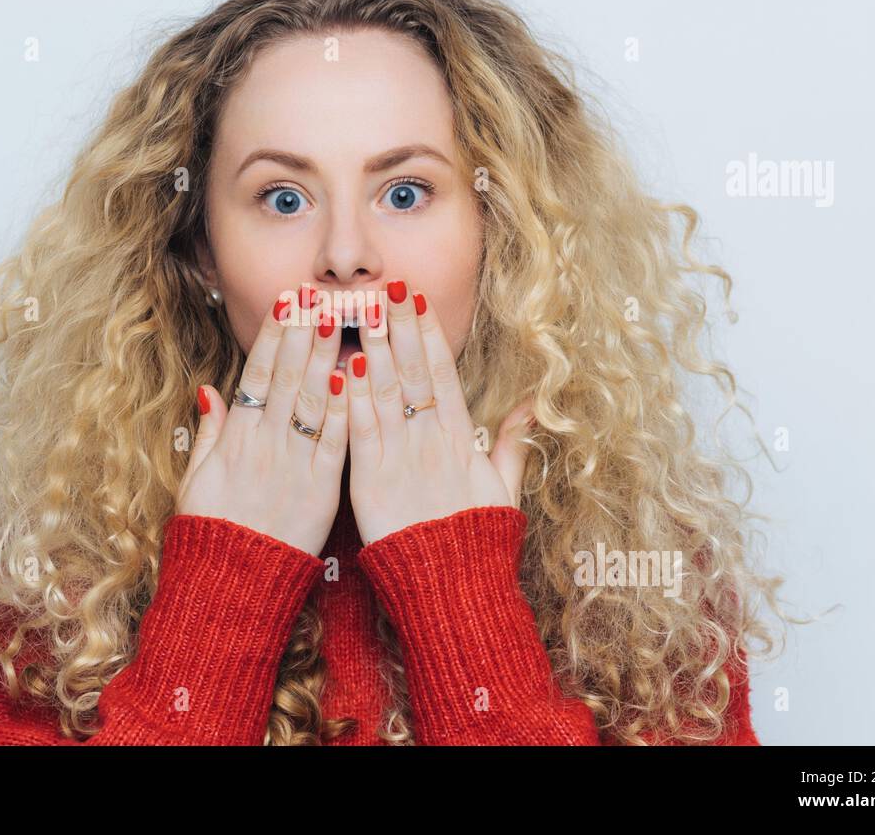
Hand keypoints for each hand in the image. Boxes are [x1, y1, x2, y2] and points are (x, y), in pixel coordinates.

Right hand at [176, 285, 348, 557]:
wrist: (230, 583)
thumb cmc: (211, 532)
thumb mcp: (198, 479)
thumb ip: (211, 433)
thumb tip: (210, 390)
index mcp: (236, 439)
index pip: (258, 375)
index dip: (274, 336)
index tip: (287, 303)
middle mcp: (265, 445)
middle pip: (289, 378)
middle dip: (306, 332)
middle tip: (323, 293)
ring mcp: (294, 466)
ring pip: (315, 400)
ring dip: (330, 356)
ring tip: (346, 318)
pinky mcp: (320, 490)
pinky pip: (335, 443)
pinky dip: (345, 410)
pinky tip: (357, 378)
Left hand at [344, 280, 535, 545]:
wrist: (453, 587)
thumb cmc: (479, 541)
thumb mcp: (505, 490)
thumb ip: (512, 444)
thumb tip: (532, 405)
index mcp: (460, 440)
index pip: (443, 374)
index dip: (429, 334)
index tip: (418, 301)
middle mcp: (430, 441)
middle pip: (414, 373)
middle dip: (399, 327)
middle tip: (386, 287)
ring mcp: (400, 458)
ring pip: (385, 393)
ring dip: (371, 349)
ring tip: (359, 312)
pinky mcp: (370, 481)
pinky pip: (360, 431)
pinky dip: (352, 398)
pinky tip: (342, 366)